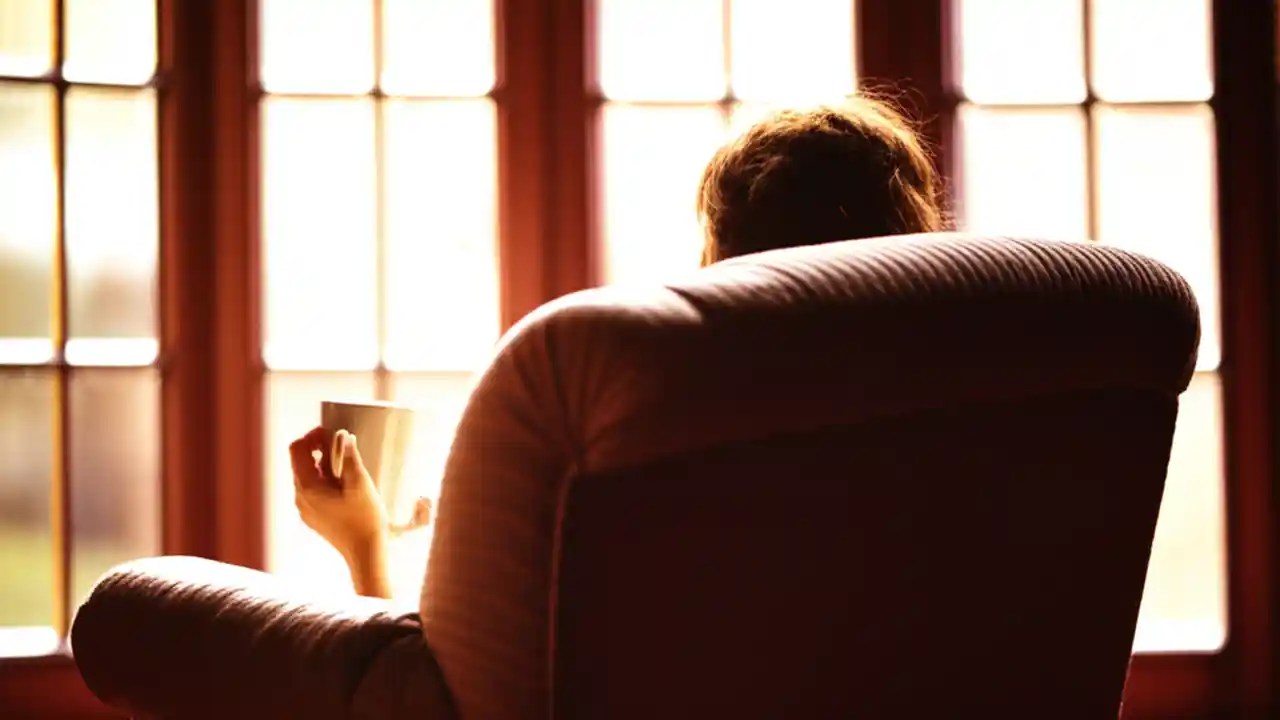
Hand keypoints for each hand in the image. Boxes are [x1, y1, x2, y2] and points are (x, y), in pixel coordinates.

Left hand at [289, 426, 388, 563]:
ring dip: (324, 463)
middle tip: (343, 445)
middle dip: (318, 448)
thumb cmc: (365, 521)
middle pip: (300, 462)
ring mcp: (305, 509)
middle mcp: (300, 498)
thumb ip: (350, 457)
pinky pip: (313, 489)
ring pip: (307, 475)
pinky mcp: (314, 516)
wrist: (366, 554)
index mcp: (307, 488)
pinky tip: (345, 482)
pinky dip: (325, 479)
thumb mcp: (360, 484)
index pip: (297, 450)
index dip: (312, 435)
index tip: (332, 432)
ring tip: (347, 463)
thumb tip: (344, 436)